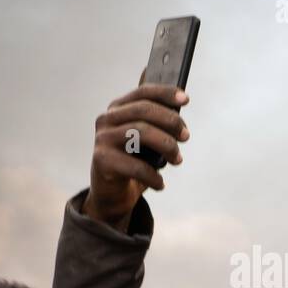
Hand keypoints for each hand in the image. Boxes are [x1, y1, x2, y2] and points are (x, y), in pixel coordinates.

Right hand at [83, 73, 189, 230]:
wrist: (111, 194)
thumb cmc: (133, 162)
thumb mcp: (146, 140)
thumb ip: (157, 124)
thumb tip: (179, 115)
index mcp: (118, 109)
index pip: (143, 93)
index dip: (165, 93)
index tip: (185, 99)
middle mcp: (107, 120)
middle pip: (143, 110)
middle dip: (170, 121)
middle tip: (186, 136)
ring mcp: (102, 139)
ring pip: (140, 132)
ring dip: (166, 145)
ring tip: (177, 160)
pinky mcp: (102, 160)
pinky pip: (136, 166)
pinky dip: (153, 176)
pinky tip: (160, 184)